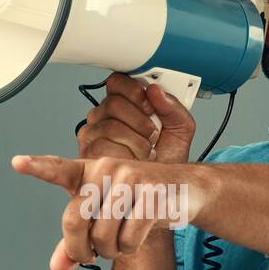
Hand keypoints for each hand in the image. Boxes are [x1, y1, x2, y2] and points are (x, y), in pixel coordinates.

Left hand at [11, 154, 204, 269]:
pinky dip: (130, 249)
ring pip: (102, 236)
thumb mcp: (104, 221)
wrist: (184, 192)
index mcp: (89, 172)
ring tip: (122, 240)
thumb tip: (58, 269)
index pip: (58, 169)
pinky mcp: (151, 194)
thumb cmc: (138, 204)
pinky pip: (128, 240)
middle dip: (82, 249)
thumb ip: (77, 243)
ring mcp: (130, 178)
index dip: (37, 167)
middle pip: (75, 221)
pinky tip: (139, 235)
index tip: (17, 162)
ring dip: (111, 251)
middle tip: (92, 255)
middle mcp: (105, 169)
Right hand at [77, 73, 196, 163]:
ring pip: (111, 126)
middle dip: (140, 120)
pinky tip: (135, 161)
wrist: (160, 187)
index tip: (150, 105)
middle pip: (113, 103)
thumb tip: (156, 90)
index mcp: (122, 103)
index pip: (116, 82)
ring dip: (137, 141)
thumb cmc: (166, 160)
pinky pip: (104, 146)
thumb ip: (173, 106)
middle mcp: (102, 116)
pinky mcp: (88, 154)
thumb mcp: (180, 128)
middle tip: (153, 134)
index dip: (133, 90)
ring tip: (147, 151)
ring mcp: (92, 135)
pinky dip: (127, 155)